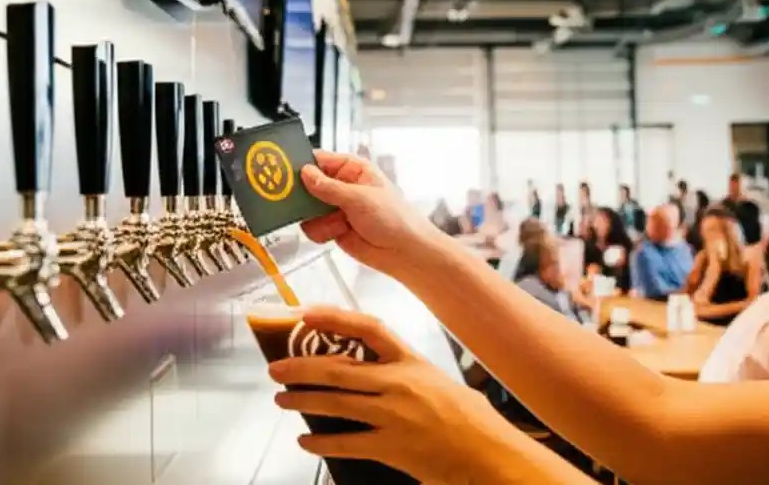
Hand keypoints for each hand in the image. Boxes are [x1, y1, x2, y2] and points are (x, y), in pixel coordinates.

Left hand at [269, 308, 551, 484]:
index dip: (335, 318)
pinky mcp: (392, 448)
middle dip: (300, 367)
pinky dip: (321, 441)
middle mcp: (400, 384)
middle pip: (338, 368)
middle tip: (276, 368)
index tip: (307, 313)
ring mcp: (394, 416)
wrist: (492, 456)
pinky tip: (306, 440)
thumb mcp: (442, 383)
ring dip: (302, 401)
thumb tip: (377, 372)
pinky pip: (346, 442)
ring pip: (335, 402)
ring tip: (282, 400)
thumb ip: (409, 375)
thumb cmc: (474, 422)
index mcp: (413, 363)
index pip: (369, 329)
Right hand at [300, 151, 443, 274]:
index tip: (285, 170)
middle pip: (308, 184)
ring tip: (336, 223)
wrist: (404, 252)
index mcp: (352, 169)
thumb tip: (305, 173)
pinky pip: (313, 227)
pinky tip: (338, 233)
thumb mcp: (360, 198)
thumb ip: (329, 187)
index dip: (302, 164)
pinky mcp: (332, 228)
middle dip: (303, 195)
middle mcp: (342, 186)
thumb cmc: (394, 218)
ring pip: (307, 208)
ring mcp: (336, 208)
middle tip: (297, 202)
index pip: (320, 160)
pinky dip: (322, 231)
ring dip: (317, 217)